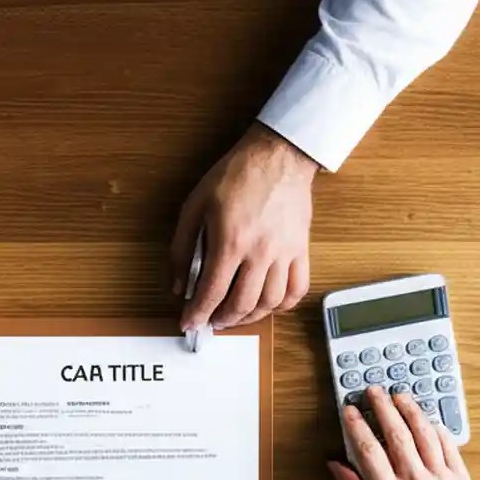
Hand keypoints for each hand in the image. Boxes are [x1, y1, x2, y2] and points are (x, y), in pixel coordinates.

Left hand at [170, 122, 316, 330]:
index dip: (198, 313)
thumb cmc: (236, 176)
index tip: (189, 323)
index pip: (212, 292)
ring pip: (271, 302)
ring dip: (251, 317)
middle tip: (211, 321)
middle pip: (242, 304)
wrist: (278, 156)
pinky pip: (297, 289)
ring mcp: (284, 253)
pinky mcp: (301, 250)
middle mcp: (260, 252)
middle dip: (223, 319)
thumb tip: (179, 285)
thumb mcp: (195, 207)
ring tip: (236, 316)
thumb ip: (182, 249)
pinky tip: (267, 304)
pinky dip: (282, 305)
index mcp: (231, 241)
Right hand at [327, 386, 479, 479]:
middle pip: (397, 434)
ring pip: (424, 434)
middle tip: (374, 391)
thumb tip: (336, 465)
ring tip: (399, 397)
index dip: (356, 425)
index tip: (349, 410)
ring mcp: (442, 479)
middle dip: (382, 407)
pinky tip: (426, 419)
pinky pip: (449, 445)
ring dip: (410, 411)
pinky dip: (436, 429)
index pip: (368, 449)